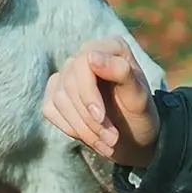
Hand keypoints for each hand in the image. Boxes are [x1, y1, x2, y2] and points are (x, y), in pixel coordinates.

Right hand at [43, 37, 160, 168]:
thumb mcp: (139, 97)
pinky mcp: (54, 93)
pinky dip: (70, 128)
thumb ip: (121, 73)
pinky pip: (50, 109)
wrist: (133, 136)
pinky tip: (91, 137)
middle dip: (88, 117)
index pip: (83, 62)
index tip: (100, 118)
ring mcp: (67, 73)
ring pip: (59, 98)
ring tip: (106, 144)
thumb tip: (92, 56)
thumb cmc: (140, 113)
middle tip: (111, 140)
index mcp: (110, 48)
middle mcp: (86, 54)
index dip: (88, 93)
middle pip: (69, 82)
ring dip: (82, 127)